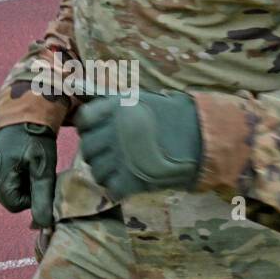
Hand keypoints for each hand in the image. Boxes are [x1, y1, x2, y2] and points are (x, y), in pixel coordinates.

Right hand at [0, 123, 56, 227]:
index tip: (39, 177)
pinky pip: (3, 177)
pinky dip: (15, 173)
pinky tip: (21, 158)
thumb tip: (42, 225)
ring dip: (21, 181)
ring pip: (7, 188)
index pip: (15, 206)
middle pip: (10, 198)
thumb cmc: (36, 138)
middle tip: (35, 168)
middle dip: (26, 189)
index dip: (32, 197)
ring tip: (29, 161)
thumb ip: (42, 197)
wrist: (25, 109)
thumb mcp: (43, 168)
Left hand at [74, 91, 201, 200]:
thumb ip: (110, 101)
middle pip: (88, 147)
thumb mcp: (138, 99)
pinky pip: (112, 188)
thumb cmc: (171, 115)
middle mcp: (113, 131)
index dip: (89, 127)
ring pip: (96, 170)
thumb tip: (78, 90)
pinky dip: (118, 188)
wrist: (201, 138)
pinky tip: (128, 182)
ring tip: (121, 168)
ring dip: (106, 171)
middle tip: (112, 154)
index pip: (83, 119)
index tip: (98, 132)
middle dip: (97, 152)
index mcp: (114, 108)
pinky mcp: (132, 180)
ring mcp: (121, 157)